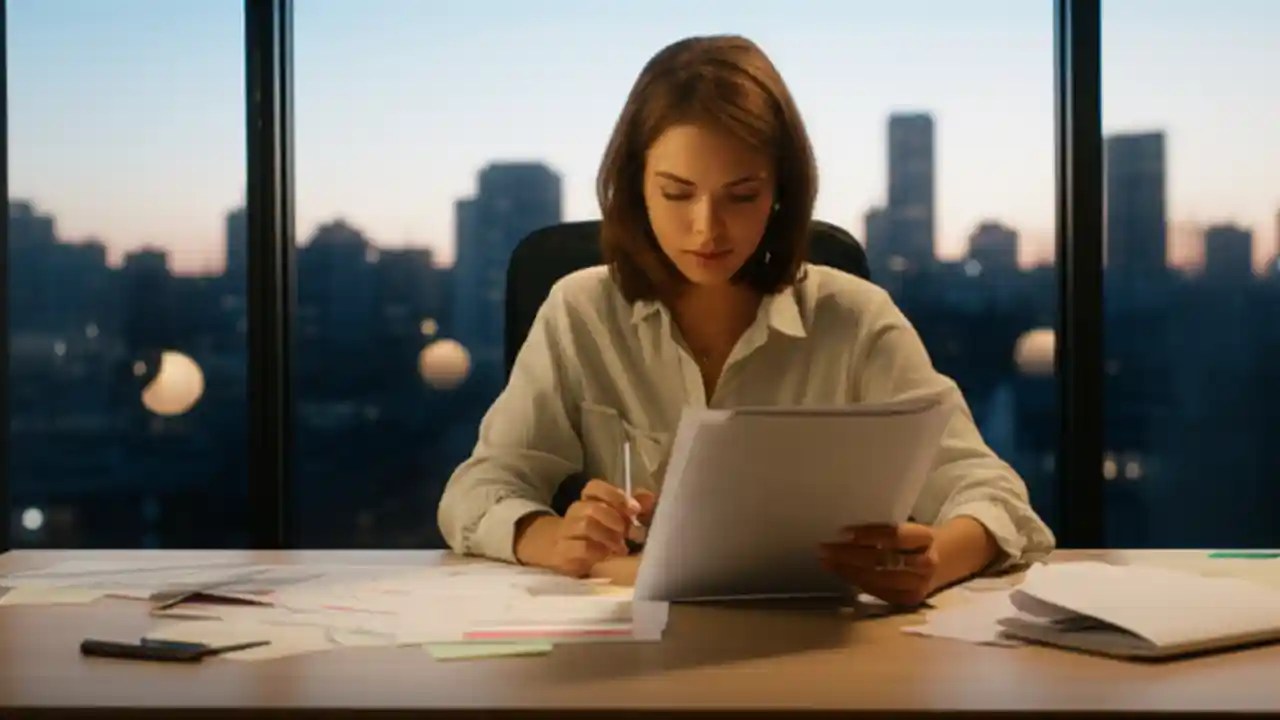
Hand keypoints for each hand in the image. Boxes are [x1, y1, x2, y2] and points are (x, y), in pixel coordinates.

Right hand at [539, 479, 642, 576]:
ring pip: (586, 525)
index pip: (594, 487)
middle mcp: (576, 512)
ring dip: (608, 536)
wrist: (560, 551)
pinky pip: (581, 547)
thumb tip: (650, 498)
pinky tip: (606, 555)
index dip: (615, 495)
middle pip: (593, 507)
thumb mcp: (612, 519)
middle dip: (615, 519)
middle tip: (627, 532)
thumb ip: (630, 508)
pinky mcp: (563, 551)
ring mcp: (567, 531)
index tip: (634, 510)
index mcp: (588, 500)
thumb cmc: (594, 534)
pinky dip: (598, 551)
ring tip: (620, 547)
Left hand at [818, 523, 940, 606]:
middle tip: (825, 548)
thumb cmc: (913, 540)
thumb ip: (883, 530)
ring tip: (827, 562)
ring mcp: (919, 585)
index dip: (868, 534)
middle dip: (849, 555)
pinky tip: (841, 573)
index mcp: (926, 537)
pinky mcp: (910, 599)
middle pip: (883, 560)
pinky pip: (878, 592)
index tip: (842, 532)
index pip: (895, 535)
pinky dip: (857, 582)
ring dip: (848, 570)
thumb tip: (844, 533)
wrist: (941, 562)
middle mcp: (926, 563)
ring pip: (878, 578)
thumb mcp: (906, 528)